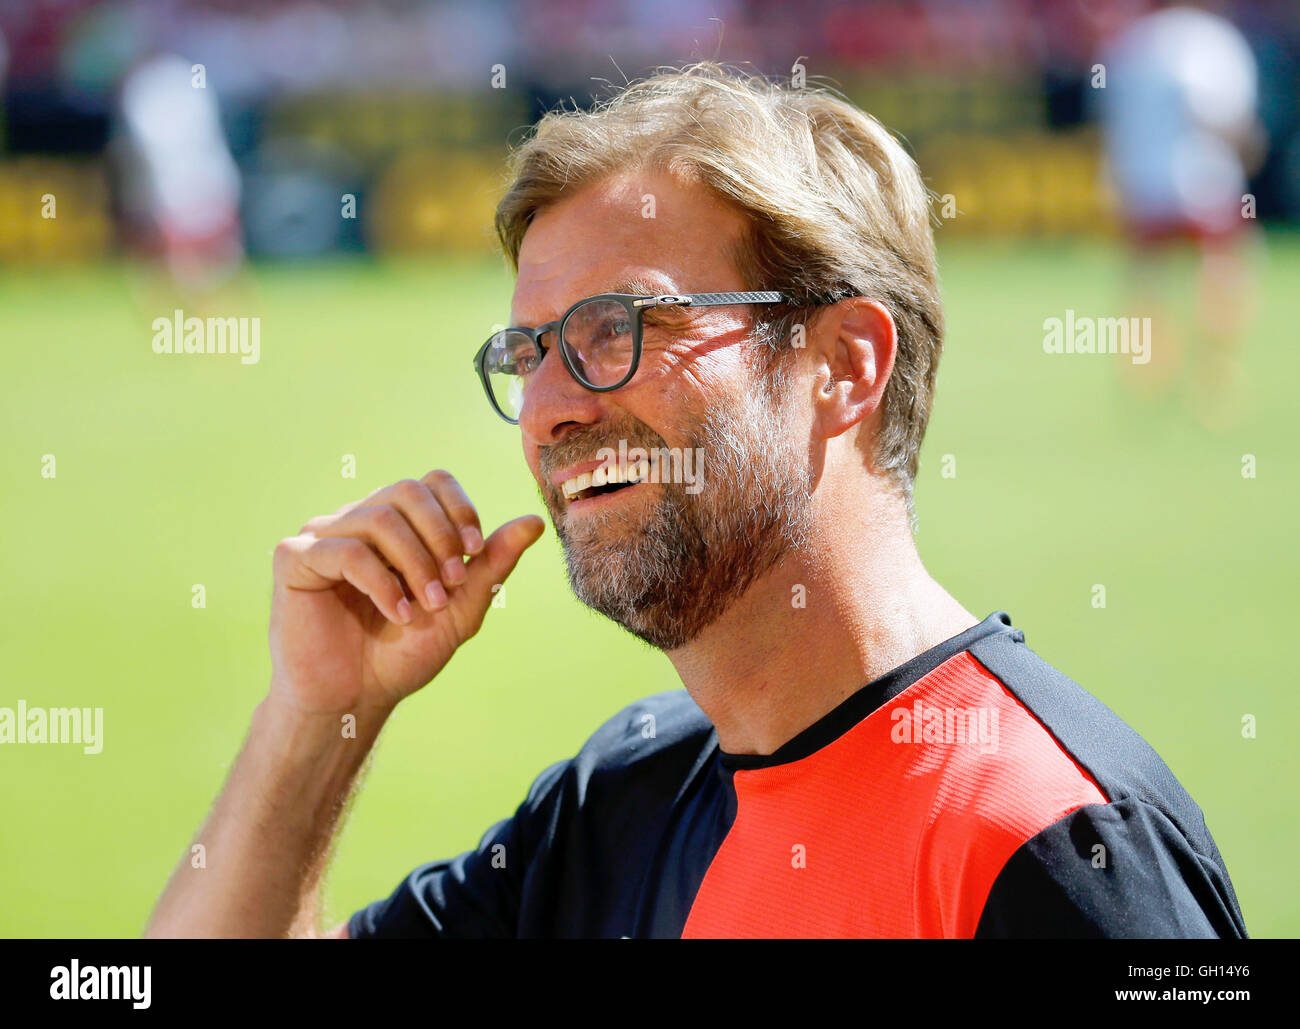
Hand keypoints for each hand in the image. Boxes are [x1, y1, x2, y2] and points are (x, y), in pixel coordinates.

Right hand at [268, 470, 544, 713]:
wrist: (354, 701)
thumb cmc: (402, 654)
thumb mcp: (461, 606)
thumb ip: (492, 562)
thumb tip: (534, 520)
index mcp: (396, 524)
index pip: (432, 481)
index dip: (459, 508)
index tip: (476, 551)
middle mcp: (358, 520)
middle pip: (408, 490)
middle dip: (440, 535)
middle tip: (452, 583)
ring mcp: (323, 535)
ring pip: (379, 517)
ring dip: (415, 563)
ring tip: (427, 605)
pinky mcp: (294, 559)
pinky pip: (345, 550)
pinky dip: (381, 582)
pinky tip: (397, 614)